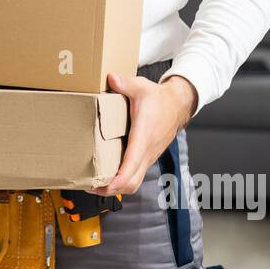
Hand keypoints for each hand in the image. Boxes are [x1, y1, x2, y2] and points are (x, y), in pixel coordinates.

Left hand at [92, 72, 196, 195]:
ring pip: (134, 181)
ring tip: (95, 184)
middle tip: (90, 187)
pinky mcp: (147, 157)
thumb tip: (110, 78)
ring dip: (116, 187)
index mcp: (143, 137)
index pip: (131, 165)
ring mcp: (148, 156)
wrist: (179, 104)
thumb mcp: (141, 87)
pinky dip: (122, 179)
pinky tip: (107, 173)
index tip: (103, 186)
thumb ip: (125, 83)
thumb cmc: (159, 98)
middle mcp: (146, 152)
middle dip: (111, 190)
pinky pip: (135, 174)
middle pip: (132, 182)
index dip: (117, 179)